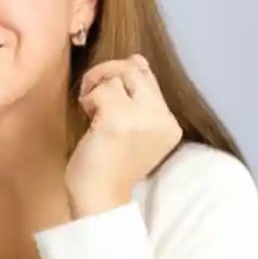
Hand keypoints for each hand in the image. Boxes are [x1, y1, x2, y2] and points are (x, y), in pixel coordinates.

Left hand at [66, 54, 182, 216]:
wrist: (98, 199)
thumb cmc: (108, 166)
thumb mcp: (131, 129)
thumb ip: (137, 97)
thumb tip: (137, 59)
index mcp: (170, 124)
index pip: (149, 78)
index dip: (122, 78)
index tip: (106, 97)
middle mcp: (163, 119)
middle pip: (135, 69)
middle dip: (107, 73)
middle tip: (92, 96)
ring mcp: (143, 118)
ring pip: (117, 76)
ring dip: (96, 89)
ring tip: (91, 113)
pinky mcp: (119, 120)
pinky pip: (101, 90)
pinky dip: (88, 101)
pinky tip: (88, 120)